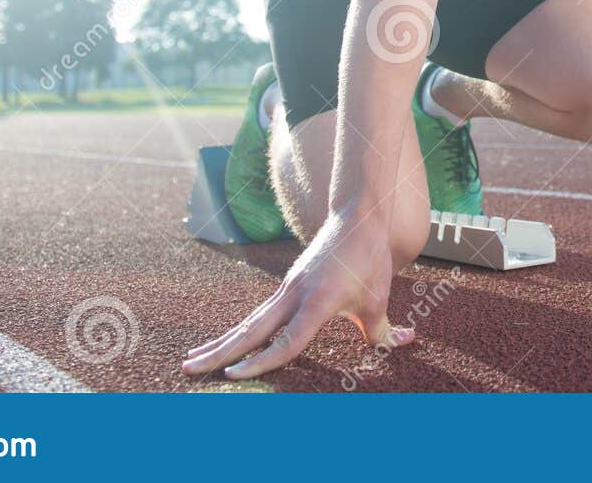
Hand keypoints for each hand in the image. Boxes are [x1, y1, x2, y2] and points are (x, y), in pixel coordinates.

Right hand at [181, 210, 412, 379]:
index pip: (286, 341)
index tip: (234, 377)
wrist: (358, 215)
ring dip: (219, 342)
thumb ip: (384, 330)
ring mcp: (287, 289)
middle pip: (250, 331)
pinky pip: (258, 314)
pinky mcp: (287, 285)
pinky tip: (224, 343)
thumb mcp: (379, 298)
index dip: (262, 362)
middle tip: (187, 369)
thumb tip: (403, 343)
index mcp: (317, 301)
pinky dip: (238, 331)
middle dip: (219, 352)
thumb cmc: (369, 257)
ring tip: (190, 361)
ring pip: (248, 322)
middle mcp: (294, 295)